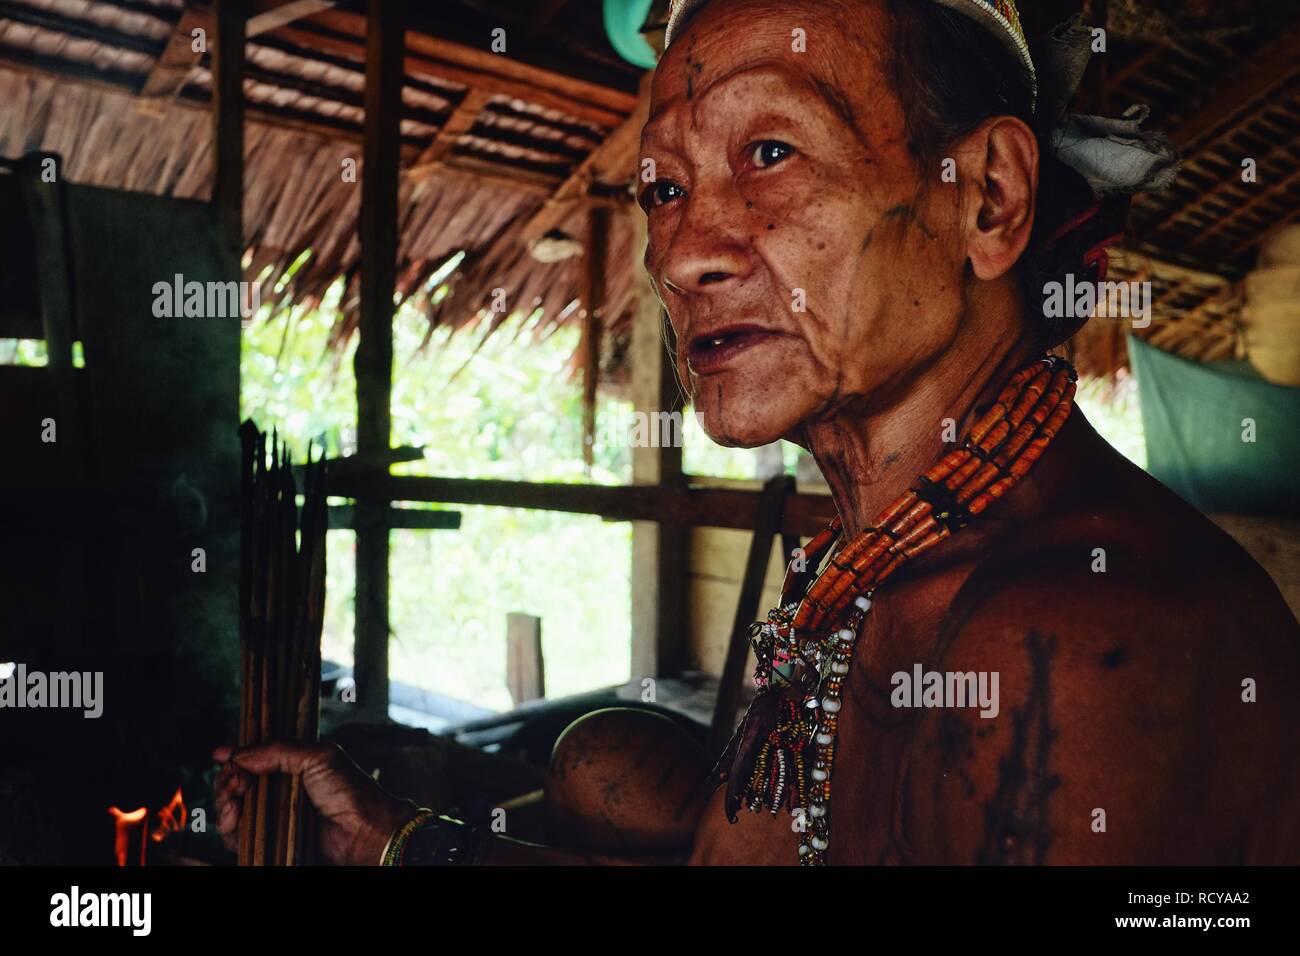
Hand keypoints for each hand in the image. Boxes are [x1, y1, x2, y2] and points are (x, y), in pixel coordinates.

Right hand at [213, 742, 419, 865]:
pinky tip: (234, 817)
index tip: (220, 755)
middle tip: (236, 780)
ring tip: (235, 800)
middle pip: (235, 785)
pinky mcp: (268, 843)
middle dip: (227, 779)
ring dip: (224, 802)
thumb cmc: (349, 791)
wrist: (364, 831)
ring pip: (231, 810)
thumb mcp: (317, 757)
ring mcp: (271, 819)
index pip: (251, 761)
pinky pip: (237, 837)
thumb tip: (235, 753)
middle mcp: (277, 793)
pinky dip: (228, 827)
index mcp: (289, 768)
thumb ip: (277, 751)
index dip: (235, 758)